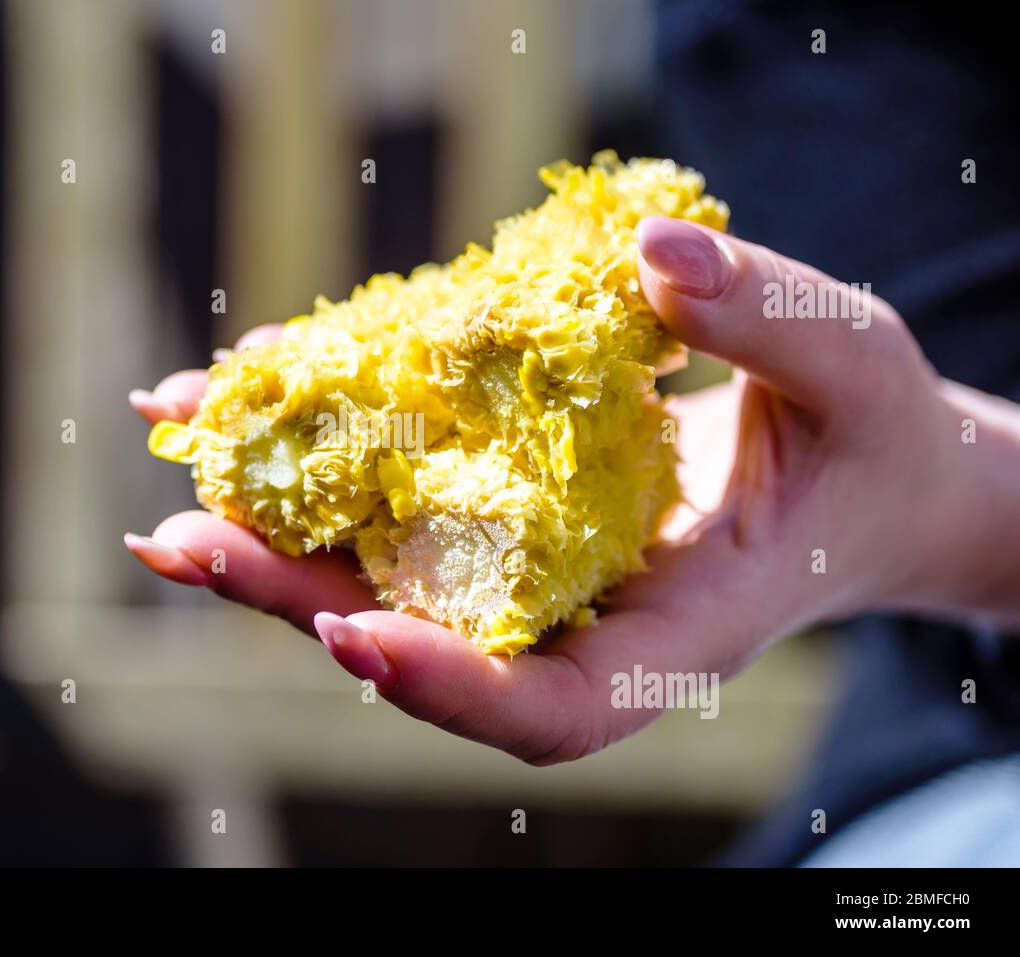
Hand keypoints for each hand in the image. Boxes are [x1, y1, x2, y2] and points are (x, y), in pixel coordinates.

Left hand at [126, 217, 1019, 764]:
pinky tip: (244, 386)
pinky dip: (318, 446)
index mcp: (672, 640)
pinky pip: (394, 494)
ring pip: (383, 570)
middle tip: (183, 541)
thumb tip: (653, 254)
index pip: (554, 712)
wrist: (847, 468)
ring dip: (269, 520)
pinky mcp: (497, 509)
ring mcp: (525, 572)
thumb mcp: (853, 372)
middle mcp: (574, 624)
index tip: (355, 636)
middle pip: (423, 642)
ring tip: (177, 440)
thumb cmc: (868, 443)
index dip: (451, 688)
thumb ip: (767, 323)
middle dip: (294, 598)